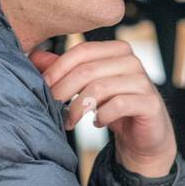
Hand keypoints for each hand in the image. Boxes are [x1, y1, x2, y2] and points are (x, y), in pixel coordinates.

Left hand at [28, 40, 176, 178]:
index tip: (43, 86)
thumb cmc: (113, 106)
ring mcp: (143, 81)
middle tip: (51, 107)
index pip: (82, 51)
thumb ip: (64, 71)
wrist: (144, 135)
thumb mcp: (87, 87)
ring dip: (78, 107)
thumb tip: (34, 56)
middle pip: (88, 70)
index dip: (58, 68)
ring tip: (70, 120)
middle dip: (63, 90)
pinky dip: (102, 116)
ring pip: (100, 88)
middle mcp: (132, 61)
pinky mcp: (149, 103)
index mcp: (117, 50)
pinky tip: (97, 123)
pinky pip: (118, 105)